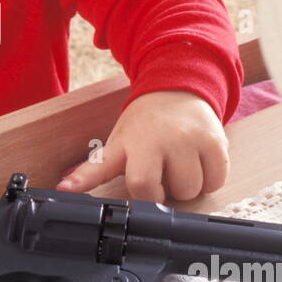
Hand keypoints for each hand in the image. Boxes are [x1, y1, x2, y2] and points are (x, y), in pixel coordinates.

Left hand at [56, 90, 228, 202]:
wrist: (176, 88)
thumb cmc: (142, 124)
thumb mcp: (115, 145)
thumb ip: (92, 171)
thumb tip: (63, 189)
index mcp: (137, 143)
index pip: (141, 183)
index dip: (144, 194)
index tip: (141, 187)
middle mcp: (167, 140)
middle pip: (172, 193)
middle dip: (165, 190)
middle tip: (161, 170)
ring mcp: (194, 140)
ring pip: (195, 190)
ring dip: (187, 185)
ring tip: (178, 164)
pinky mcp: (217, 141)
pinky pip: (217, 181)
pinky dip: (209, 179)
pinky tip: (197, 162)